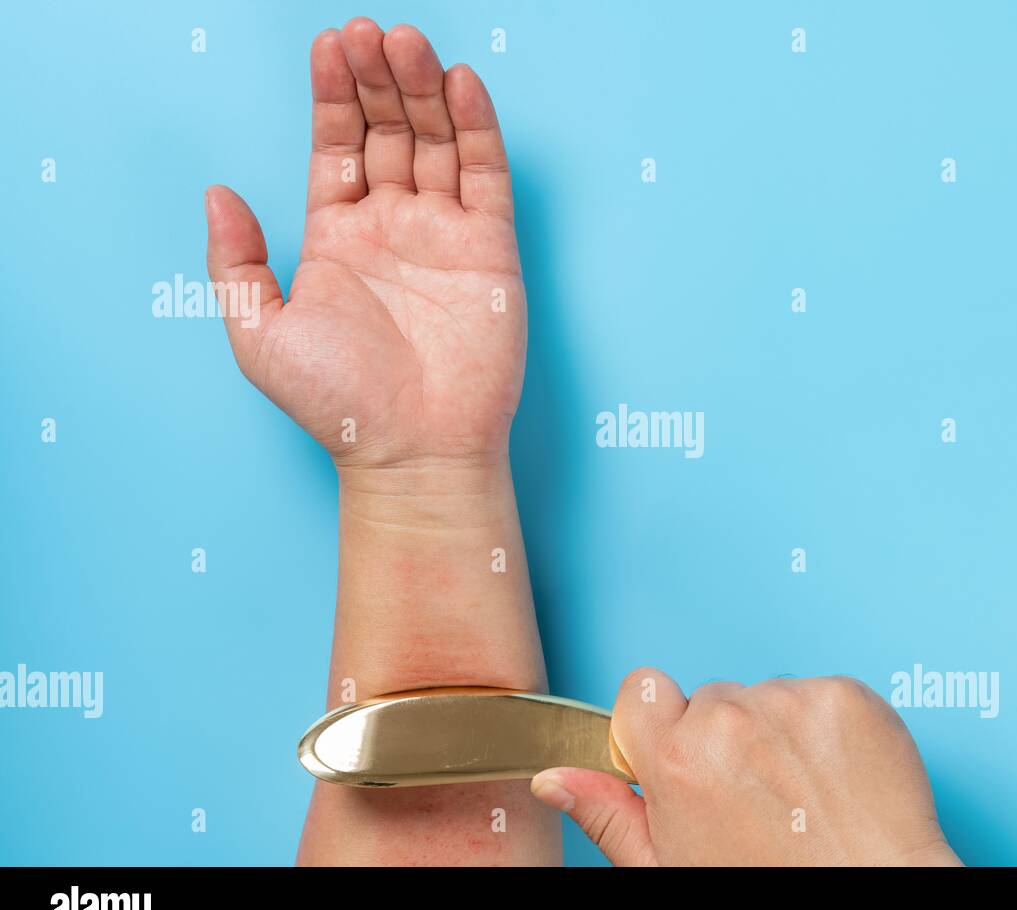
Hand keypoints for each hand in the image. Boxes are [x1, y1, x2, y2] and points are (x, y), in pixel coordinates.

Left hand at [204, 18, 523, 473]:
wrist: (412, 453)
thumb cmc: (337, 405)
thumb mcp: (260, 332)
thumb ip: (237, 260)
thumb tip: (218, 193)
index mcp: (337, 237)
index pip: (337, 146)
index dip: (334, 95)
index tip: (330, 44)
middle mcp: (392, 227)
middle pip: (388, 132)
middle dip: (378, 79)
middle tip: (373, 31)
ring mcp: (444, 235)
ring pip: (436, 143)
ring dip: (423, 90)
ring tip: (409, 43)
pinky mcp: (491, 251)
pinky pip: (486, 178)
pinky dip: (477, 131)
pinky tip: (460, 86)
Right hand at [531, 669, 961, 865]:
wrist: (875, 897)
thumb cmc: (776, 893)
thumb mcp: (672, 867)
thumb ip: (610, 814)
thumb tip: (557, 779)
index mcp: (678, 757)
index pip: (641, 689)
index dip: (661, 726)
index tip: (684, 757)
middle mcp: (732, 718)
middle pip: (710, 698)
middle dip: (727, 737)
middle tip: (757, 799)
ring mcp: (794, 702)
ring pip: (767, 695)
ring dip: (779, 732)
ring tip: (802, 795)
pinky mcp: (846, 695)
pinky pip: (819, 693)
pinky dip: (828, 727)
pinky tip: (836, 778)